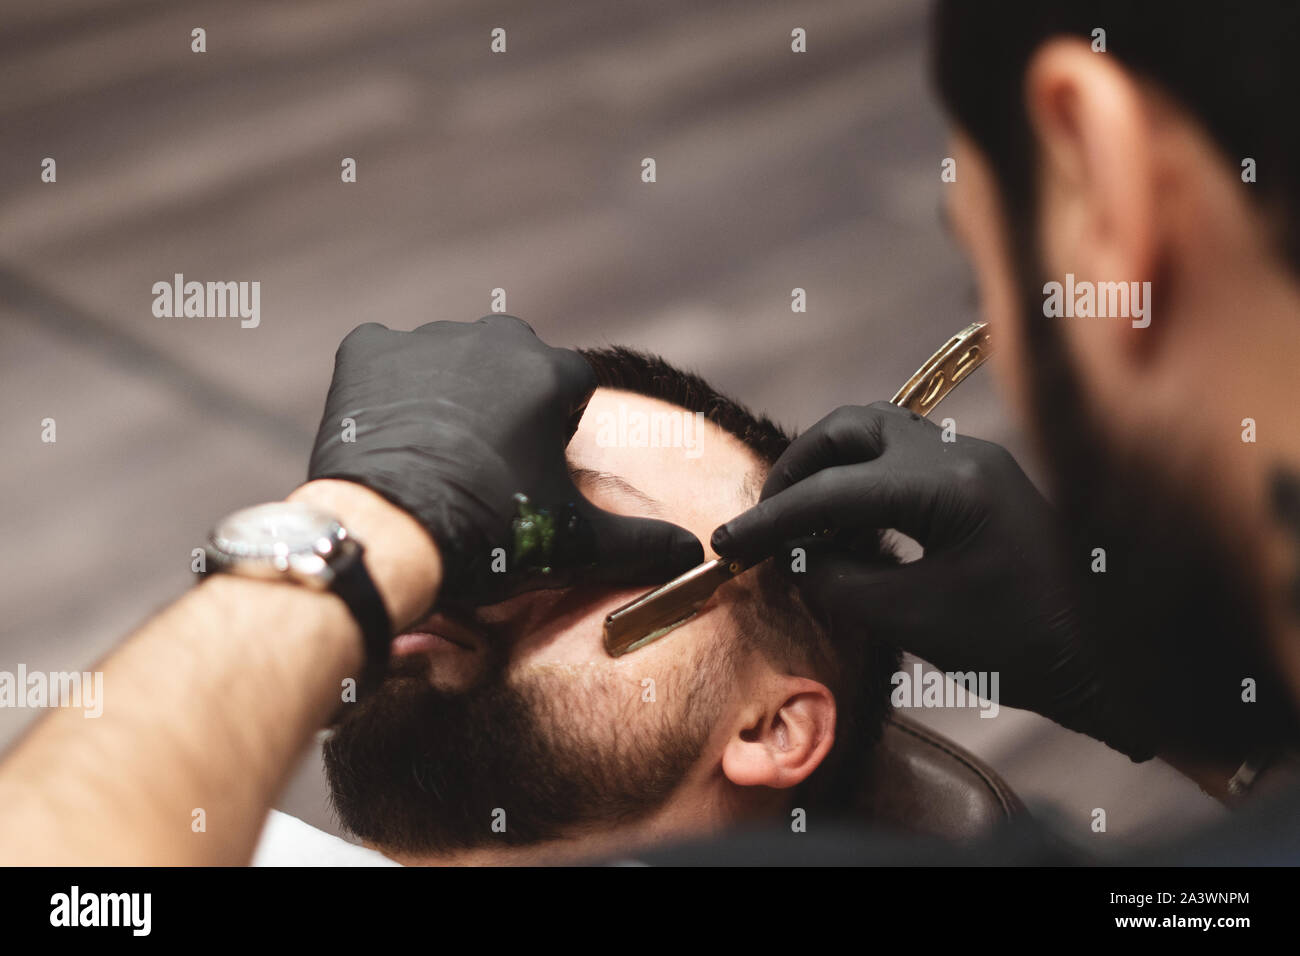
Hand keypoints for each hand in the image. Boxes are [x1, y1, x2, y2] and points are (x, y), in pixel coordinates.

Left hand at [308, 316, 702, 607]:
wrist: (392, 534)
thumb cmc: (491, 534)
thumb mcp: (579, 545)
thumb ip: (645, 545)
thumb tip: (698, 557)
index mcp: (553, 373)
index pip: (569, 393)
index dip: (553, 437)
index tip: (528, 476)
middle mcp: (496, 340)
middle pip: (511, 368)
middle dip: (503, 407)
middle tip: (483, 469)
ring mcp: (429, 340)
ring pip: (450, 362)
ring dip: (447, 397)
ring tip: (432, 459)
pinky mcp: (368, 348)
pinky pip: (386, 359)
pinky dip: (388, 388)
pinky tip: (390, 434)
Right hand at [711, 401, 1152, 758]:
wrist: (1116, 658)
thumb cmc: (1021, 645)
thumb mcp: (914, 620)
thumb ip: (839, 581)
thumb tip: (792, 558)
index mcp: (949, 484)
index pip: (834, 489)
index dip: (772, 519)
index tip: (727, 545)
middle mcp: (960, 454)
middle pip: (851, 428)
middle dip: (798, 469)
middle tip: (766, 518)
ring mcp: (973, 461)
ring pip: (877, 435)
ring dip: (829, 469)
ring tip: (799, 521)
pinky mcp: (980, 481)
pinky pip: (901, 460)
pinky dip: (860, 483)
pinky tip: (846, 527)